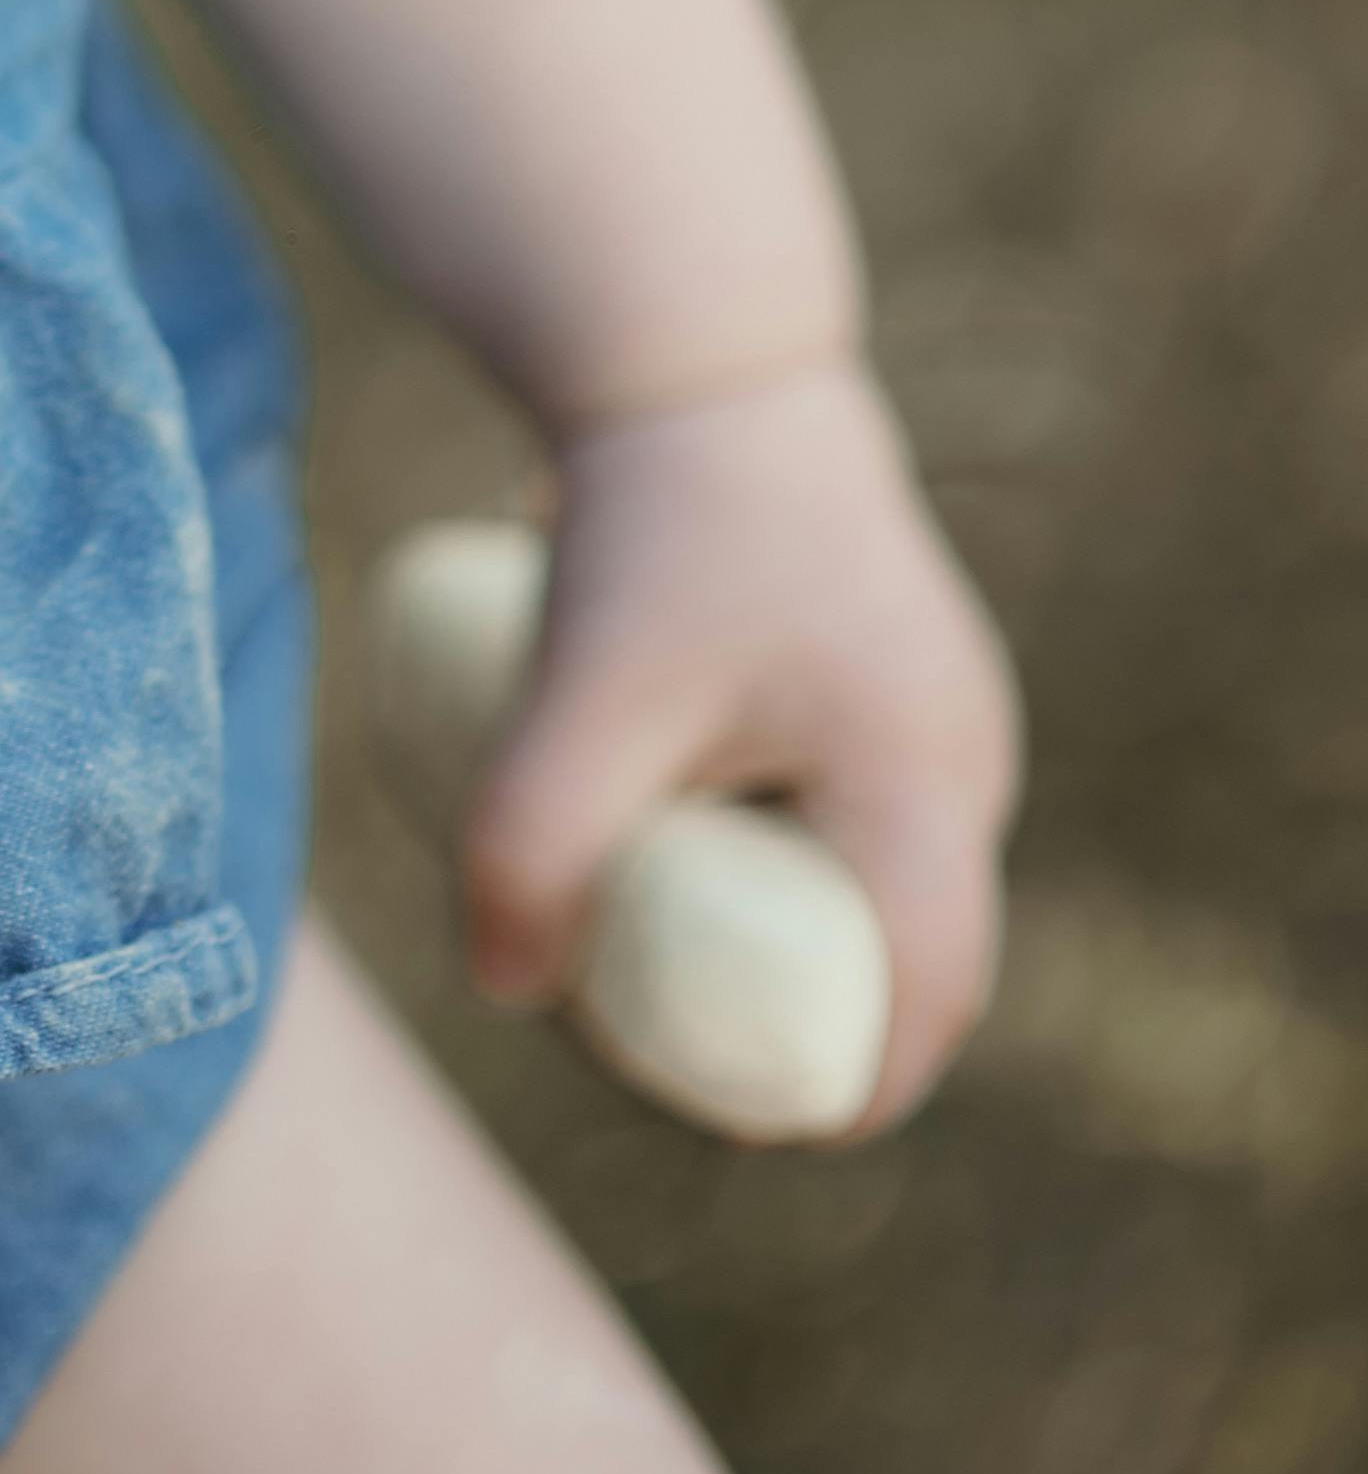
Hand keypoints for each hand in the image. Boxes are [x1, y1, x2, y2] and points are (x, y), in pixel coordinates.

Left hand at [460, 351, 1018, 1125]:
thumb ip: (534, 843)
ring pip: (874, 881)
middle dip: (797, 1019)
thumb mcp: (586, 689)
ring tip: (653, 951)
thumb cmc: (653, 523)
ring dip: (790, 932)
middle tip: (662, 1040)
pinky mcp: (893, 676)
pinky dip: (787, 856)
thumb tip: (506, 993)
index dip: (838, 1087)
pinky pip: (855, 814)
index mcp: (930, 782)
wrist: (688, 356)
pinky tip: (691, 863)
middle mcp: (967, 758)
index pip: (922, 1002)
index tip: (724, 1118)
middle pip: (901, 952)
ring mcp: (942, 713)